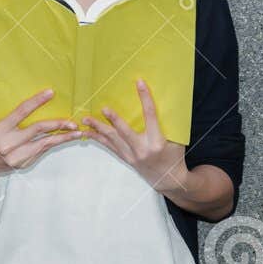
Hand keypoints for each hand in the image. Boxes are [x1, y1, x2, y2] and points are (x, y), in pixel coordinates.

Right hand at [0, 88, 80, 176]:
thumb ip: (8, 115)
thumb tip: (30, 100)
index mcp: (0, 130)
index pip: (21, 111)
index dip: (37, 101)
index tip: (50, 93)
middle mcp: (8, 144)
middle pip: (38, 129)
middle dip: (58, 124)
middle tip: (72, 121)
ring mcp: (16, 156)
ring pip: (45, 144)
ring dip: (62, 138)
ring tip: (76, 132)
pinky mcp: (23, 164)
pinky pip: (41, 151)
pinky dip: (53, 144)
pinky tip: (63, 139)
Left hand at [82, 79, 189, 193]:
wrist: (169, 180)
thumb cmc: (174, 156)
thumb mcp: (176, 139)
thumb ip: (166, 123)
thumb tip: (162, 100)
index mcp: (157, 141)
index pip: (150, 115)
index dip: (145, 98)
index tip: (140, 83)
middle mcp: (142, 149)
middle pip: (124, 132)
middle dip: (113, 120)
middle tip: (103, 108)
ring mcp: (131, 155)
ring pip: (112, 140)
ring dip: (98, 129)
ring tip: (86, 120)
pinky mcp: (126, 159)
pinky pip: (110, 147)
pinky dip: (99, 139)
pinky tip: (89, 133)